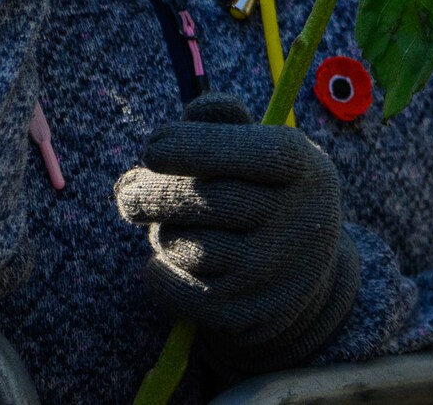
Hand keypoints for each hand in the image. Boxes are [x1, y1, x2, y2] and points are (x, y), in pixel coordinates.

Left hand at [113, 93, 360, 377]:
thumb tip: (184, 118)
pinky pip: (177, 287)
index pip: (248, 152)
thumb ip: (223, 120)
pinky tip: (168, 263)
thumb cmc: (265, 193)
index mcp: (303, 168)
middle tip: (129, 193)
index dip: (194, 146)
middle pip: (206, 199)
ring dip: (162, 233)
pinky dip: (159, 273)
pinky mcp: (247, 313)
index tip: (151, 147)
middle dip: (155, 193)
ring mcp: (273, 273)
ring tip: (168, 227)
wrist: (301, 279)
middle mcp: (296, 222)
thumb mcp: (262, 148)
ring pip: (186, 244)